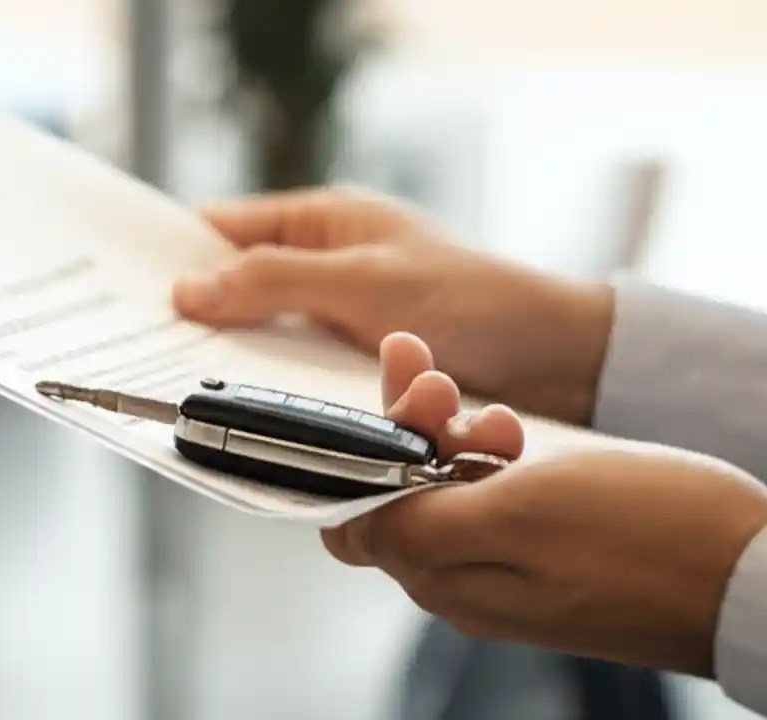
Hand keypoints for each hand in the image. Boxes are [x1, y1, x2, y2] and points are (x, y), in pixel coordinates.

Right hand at [173, 187, 614, 424]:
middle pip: (237, 291)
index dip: (175, 255)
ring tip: (189, 397)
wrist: (561, 364)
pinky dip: (280, 401)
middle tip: (144, 355)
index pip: (225, 228)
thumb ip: (271, 282)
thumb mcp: (362, 282)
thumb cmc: (473, 301)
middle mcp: (325, 270)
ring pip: (265, 346)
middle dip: (200, 321)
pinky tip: (253, 424)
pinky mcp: (358, 376)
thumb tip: (186, 290)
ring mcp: (339, 324)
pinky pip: (299, 386)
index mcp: (323, 223)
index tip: (124, 291)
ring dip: (243, 370)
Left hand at [326, 332, 766, 676]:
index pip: (357, 514)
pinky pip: (493, 493)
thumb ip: (419, 524)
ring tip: (498, 411)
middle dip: (408, 423)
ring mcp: (505, 563)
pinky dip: (495, 453)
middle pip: (398, 490)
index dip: (364, 445)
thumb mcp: (516, 517)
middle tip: (435, 372)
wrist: (755, 570)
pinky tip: (516, 429)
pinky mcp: (544, 546)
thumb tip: (346, 525)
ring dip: (456, 431)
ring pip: (445, 484)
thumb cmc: (646, 537)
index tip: (399, 387)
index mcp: (442, 576)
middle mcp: (463, 578)